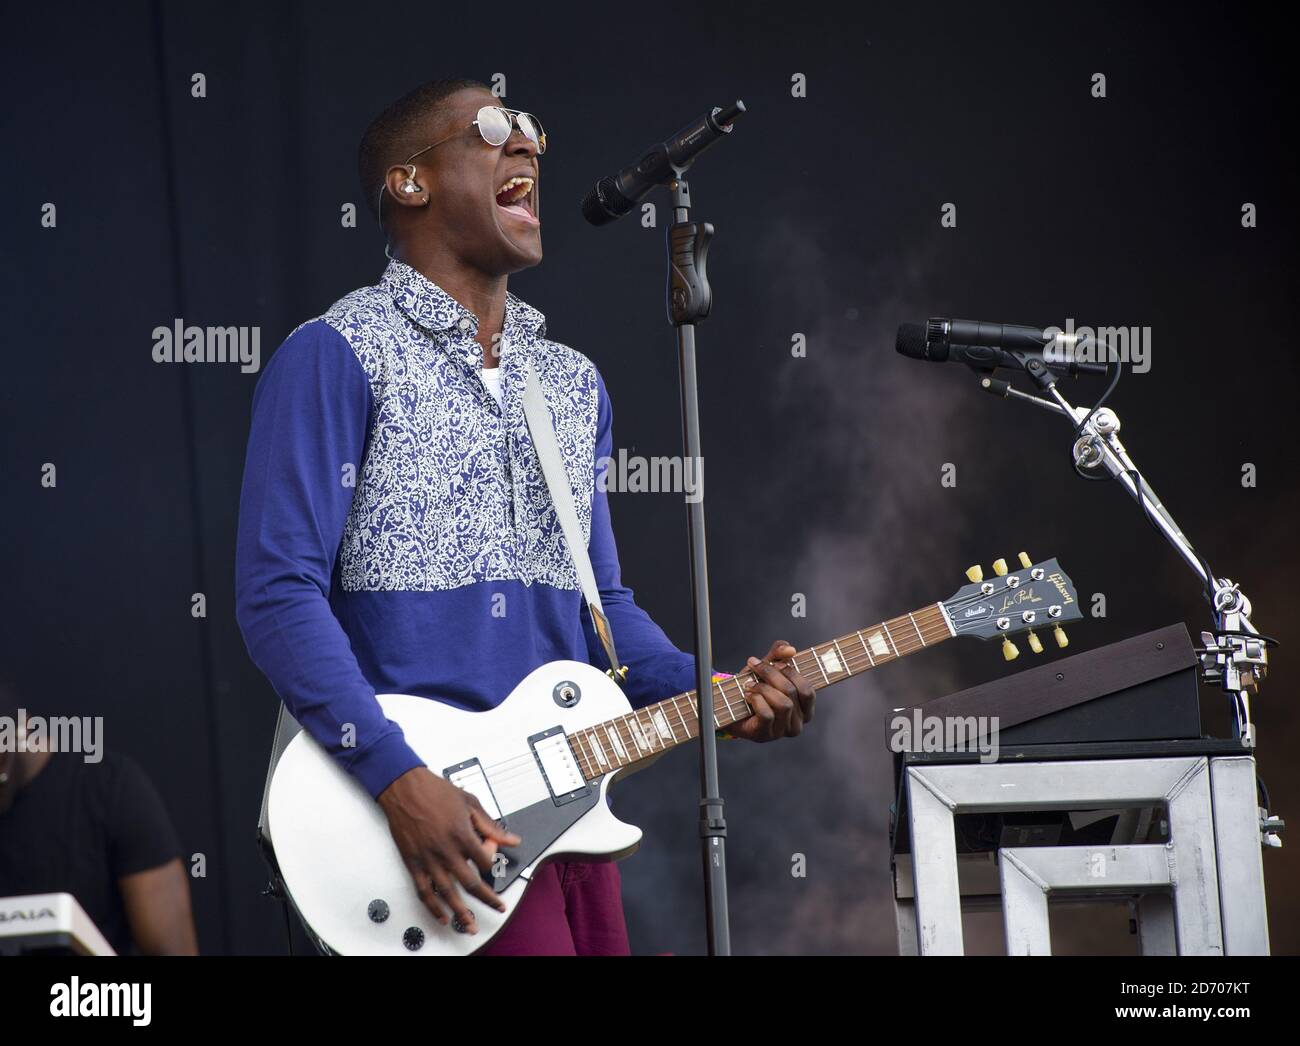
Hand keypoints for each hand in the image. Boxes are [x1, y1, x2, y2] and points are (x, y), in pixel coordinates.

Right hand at [376, 767, 521, 933]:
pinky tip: (442, 916)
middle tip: (497, 907)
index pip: (486, 860)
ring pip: (448, 894)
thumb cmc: (435, 791)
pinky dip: (433, 907)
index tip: (491, 855)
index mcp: (463, 835)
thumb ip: (491, 825)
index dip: (493, 860)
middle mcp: (447, 851)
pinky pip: (424, 891)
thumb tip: (511, 839)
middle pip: (472, 883)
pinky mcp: (414, 863)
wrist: (405, 788)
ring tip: (471, 925)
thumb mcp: (470, 803)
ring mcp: (429, 859)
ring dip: (462, 913)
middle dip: (488, 899)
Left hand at [726, 640, 814, 741]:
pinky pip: (767, 715)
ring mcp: (781, 732)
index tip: (774, 662)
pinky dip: (756, 700)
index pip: (808, 690)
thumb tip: (790, 649)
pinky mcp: (764, 735)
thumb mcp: (767, 667)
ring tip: (749, 684)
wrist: (730, 707)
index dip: (791, 672)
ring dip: (763, 688)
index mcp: (805, 709)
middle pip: (792, 693)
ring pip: (782, 704)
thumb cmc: (755, 688)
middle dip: (772, 674)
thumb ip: (779, 654)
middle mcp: (797, 723)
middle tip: (754, 665)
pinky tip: (747, 696)